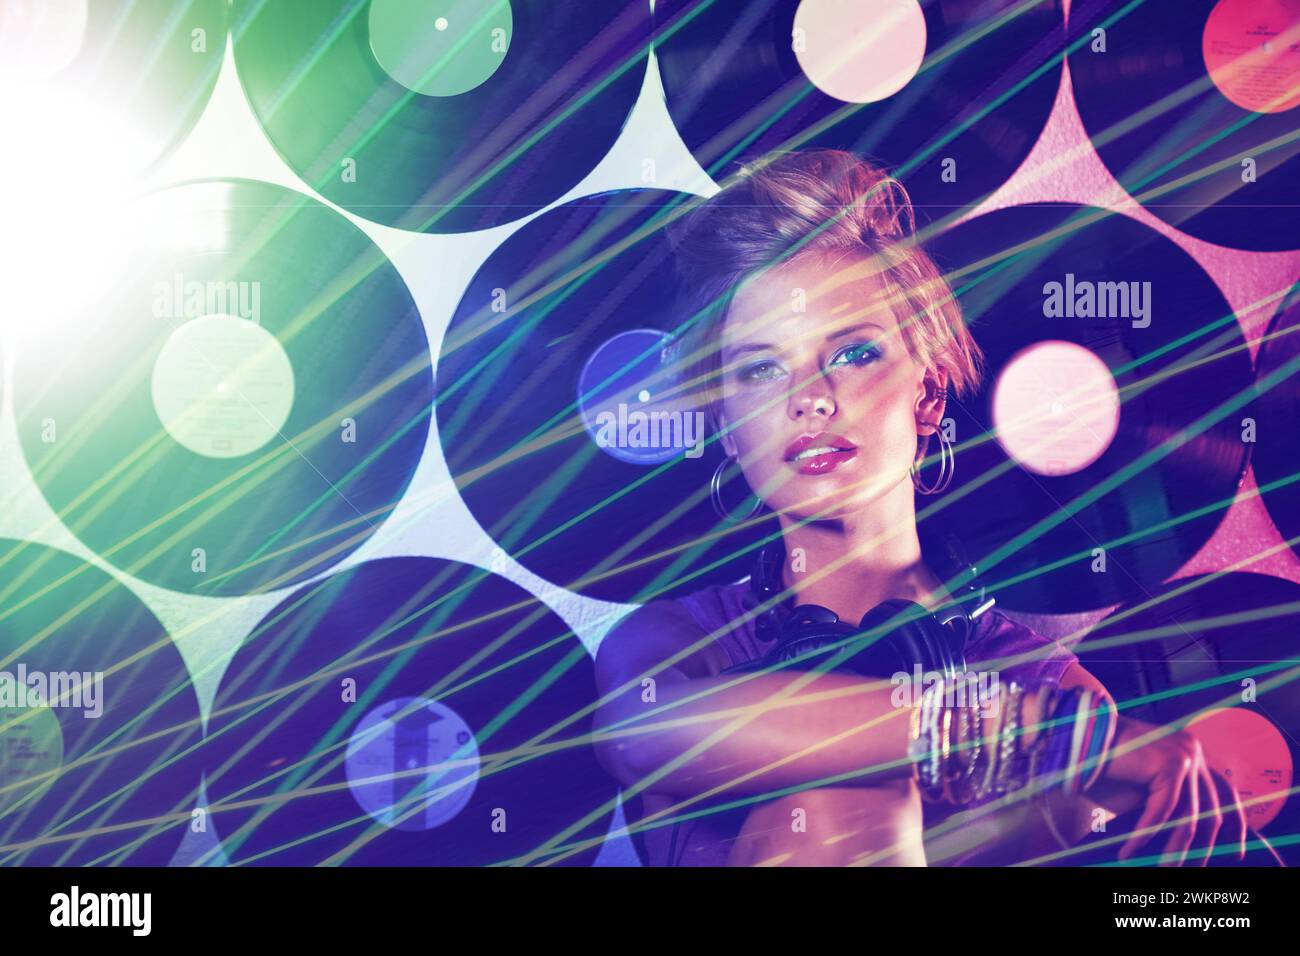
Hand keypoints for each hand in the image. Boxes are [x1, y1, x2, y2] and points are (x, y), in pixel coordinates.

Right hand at [1100, 715, 1247, 865]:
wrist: (1078, 738)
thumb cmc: (1105, 766)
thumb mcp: (1144, 790)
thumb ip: (1168, 807)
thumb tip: (1183, 845)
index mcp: (1191, 753)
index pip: (1225, 794)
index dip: (1234, 826)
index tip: (1233, 854)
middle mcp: (1193, 751)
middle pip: (1213, 811)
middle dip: (1203, 848)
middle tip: (1191, 871)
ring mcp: (1185, 755)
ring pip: (1189, 817)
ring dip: (1174, 849)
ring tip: (1162, 868)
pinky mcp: (1169, 762)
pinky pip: (1163, 810)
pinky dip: (1145, 834)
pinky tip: (1130, 850)